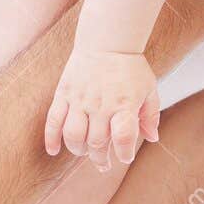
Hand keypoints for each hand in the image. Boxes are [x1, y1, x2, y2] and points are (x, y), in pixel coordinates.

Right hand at [45, 49, 159, 166]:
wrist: (107, 40)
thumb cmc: (130, 67)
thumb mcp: (149, 89)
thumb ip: (150, 115)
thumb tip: (152, 138)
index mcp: (124, 105)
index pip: (123, 138)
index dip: (124, 153)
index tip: (125, 157)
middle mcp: (101, 105)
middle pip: (96, 142)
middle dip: (100, 158)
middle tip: (103, 162)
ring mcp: (80, 100)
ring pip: (74, 135)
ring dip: (78, 150)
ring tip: (84, 152)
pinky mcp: (63, 94)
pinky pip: (54, 120)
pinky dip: (51, 138)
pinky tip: (53, 151)